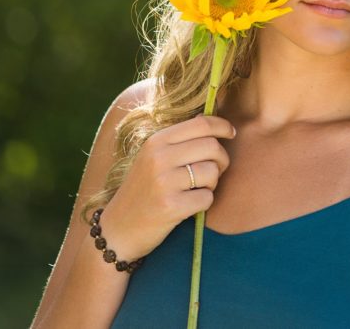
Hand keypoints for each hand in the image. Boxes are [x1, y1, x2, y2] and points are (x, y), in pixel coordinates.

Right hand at [96, 114, 235, 260]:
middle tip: (213, 171)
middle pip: (212, 147)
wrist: (118, 229)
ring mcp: (164, 182)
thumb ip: (179, 140)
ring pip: (212, 172)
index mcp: (156, 141)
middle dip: (222, 159)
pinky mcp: (171, 207)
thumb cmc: (143, 190)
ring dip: (212, 184)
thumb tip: (210, 119)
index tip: (231, 133)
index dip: (223, 126)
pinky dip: (204, 203)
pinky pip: (207, 198)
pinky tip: (189, 206)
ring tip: (196, 190)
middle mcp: (159, 158)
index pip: (202, 124)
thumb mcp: (153, 157)